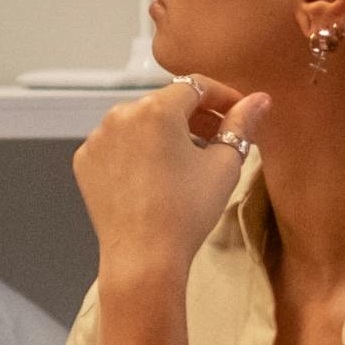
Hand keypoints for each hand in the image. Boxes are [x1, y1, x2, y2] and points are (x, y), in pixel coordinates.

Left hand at [72, 74, 254, 293]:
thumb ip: (241, 124)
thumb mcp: (224, 164)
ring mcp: (98, 138)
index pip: (196, 86)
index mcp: (156, 109)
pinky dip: (138, 150)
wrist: (144, 258)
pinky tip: (156, 175)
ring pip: (140, 122)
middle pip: (166, 103)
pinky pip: (118, 144)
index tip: (240, 112)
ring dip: (166, 132)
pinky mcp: (85, 160)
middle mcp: (121, 114)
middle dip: (195, 115)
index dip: (223, 96)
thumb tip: (259, 100)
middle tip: (220, 136)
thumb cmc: (188, 211)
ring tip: (189, 158)